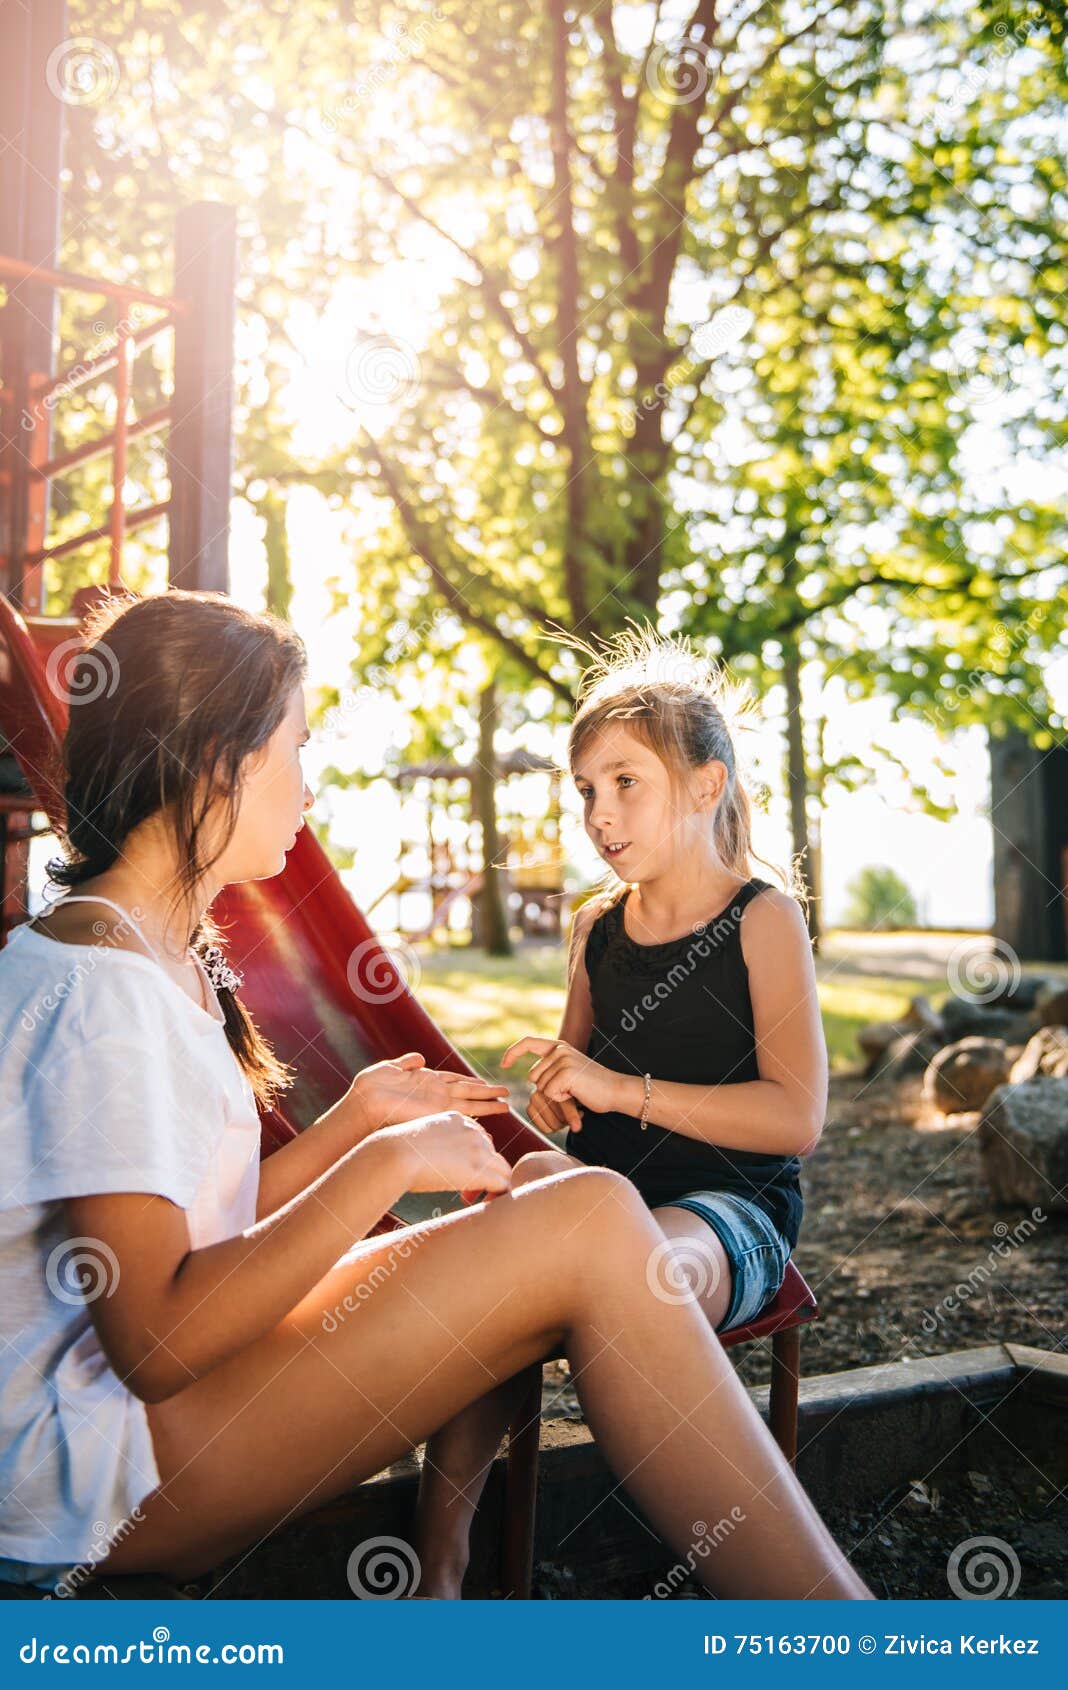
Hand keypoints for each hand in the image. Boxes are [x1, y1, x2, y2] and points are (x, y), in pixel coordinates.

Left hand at [348, 1052, 509, 1136]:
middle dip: (487, 1093)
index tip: (484, 1083)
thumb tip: (420, 1058)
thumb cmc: (370, 1087)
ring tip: (505, 1103)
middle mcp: (435, 1094)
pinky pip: (462, 1110)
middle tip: (506, 1093)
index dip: (469, 1082)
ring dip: (488, 1102)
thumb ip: (406, 1063)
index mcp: (426, 1082)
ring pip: (470, 1102)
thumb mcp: (390, 1068)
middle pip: (467, 1092)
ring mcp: (437, 1103)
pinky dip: (477, 1112)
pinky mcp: (437, 1111)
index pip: (454, 1081)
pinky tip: (489, 1112)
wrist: (362, 1104)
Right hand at [375, 1111, 512, 1197]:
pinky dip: (499, 1196)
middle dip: (482, 1173)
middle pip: (492, 1154)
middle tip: (465, 1193)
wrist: (394, 1156)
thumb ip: (429, 1148)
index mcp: (455, 1120)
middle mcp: (472, 1131)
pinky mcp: (480, 1170)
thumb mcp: (416, 1141)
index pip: (478, 1137)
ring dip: (492, 1186)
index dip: (471, 1158)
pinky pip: (503, 1184)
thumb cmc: (394, 1152)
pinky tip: (485, 1205)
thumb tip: (426, 1163)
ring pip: (503, 1170)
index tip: (456, 1173)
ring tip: (476, 1201)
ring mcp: (478, 1150)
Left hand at [501, 1037, 621, 1130]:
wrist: (616, 1090)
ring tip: (574, 1091)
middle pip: (533, 1077)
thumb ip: (552, 1067)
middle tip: (569, 1089)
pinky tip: (576, 1095)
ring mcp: (563, 1060)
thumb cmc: (592, 1086)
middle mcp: (560, 1050)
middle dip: (547, 1089)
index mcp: (559, 1046)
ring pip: (541, 1087)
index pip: (528, 1042)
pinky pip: (550, 1093)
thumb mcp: (569, 1071)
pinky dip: (561, 1100)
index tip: (503, 1064)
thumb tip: (531, 1076)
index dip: (513, 1052)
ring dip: (556, 1096)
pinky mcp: (566, 1073)